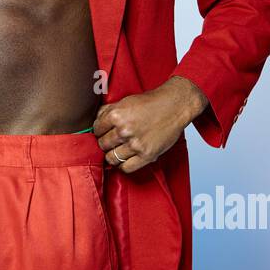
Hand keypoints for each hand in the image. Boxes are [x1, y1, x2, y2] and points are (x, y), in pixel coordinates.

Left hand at [93, 76, 208, 172]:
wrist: (174, 106)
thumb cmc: (151, 103)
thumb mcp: (125, 101)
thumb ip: (108, 111)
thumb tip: (95, 121)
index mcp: (116, 115)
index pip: (96, 130)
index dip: (99, 131)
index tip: (103, 133)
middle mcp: (124, 130)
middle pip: (102, 145)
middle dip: (105, 143)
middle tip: (111, 141)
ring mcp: (135, 144)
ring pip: (111, 158)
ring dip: (113, 155)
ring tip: (118, 150)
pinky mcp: (147, 155)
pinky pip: (126, 168)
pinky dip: (123, 165)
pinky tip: (125, 158)